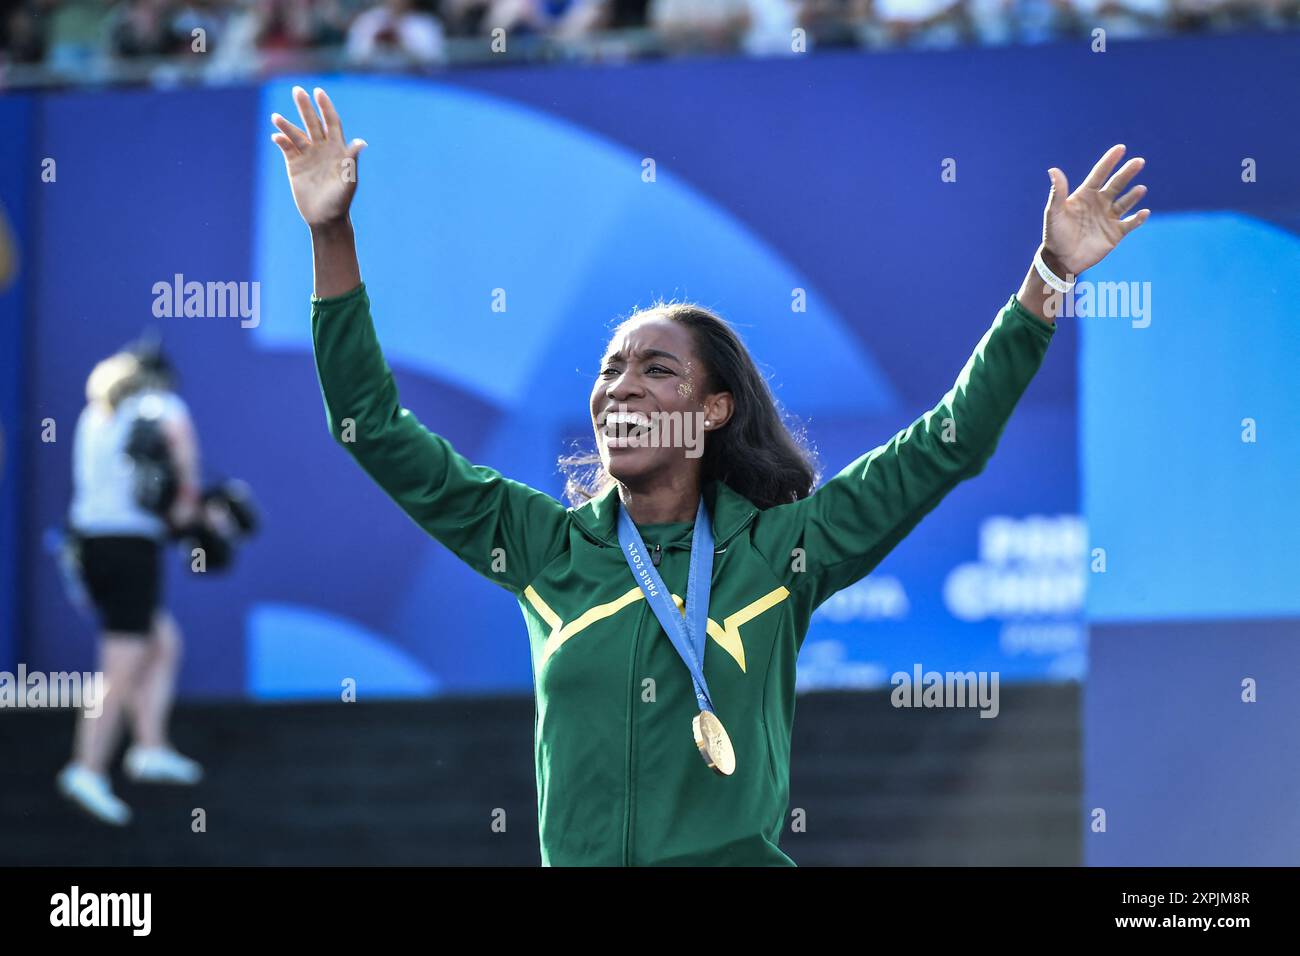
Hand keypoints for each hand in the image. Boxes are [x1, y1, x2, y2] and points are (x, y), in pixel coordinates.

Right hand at [270, 86, 366, 229]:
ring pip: (296, 134)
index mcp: (337, 149)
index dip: (326, 107)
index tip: (318, 92)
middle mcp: (322, 149)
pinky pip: (286, 148)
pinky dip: (281, 141)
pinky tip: (276, 137)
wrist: (325, 219)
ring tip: (276, 117)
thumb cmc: (341, 201)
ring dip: (286, 124)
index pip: (331, 122)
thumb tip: (361, 142)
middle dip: (305, 106)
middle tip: (297, 90)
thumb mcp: (348, 181)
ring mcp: (308, 156)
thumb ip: (352, 160)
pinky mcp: (295, 165)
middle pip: (313, 122)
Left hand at [1043, 144, 1149, 276]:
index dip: (1109, 161)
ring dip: (1133, 195)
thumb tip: (1053, 169)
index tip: (1120, 148)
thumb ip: (1058, 192)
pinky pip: (1130, 223)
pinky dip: (1138, 219)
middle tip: (1139, 161)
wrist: (1060, 260)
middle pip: (1116, 184)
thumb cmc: (1054, 234)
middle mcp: (1099, 203)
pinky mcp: (1115, 233)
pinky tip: (1143, 212)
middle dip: (1127, 173)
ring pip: (1125, 202)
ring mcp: (1108, 217)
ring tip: (1140, 189)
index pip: (1099, 174)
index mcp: (1085, 195)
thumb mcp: (1054, 212)